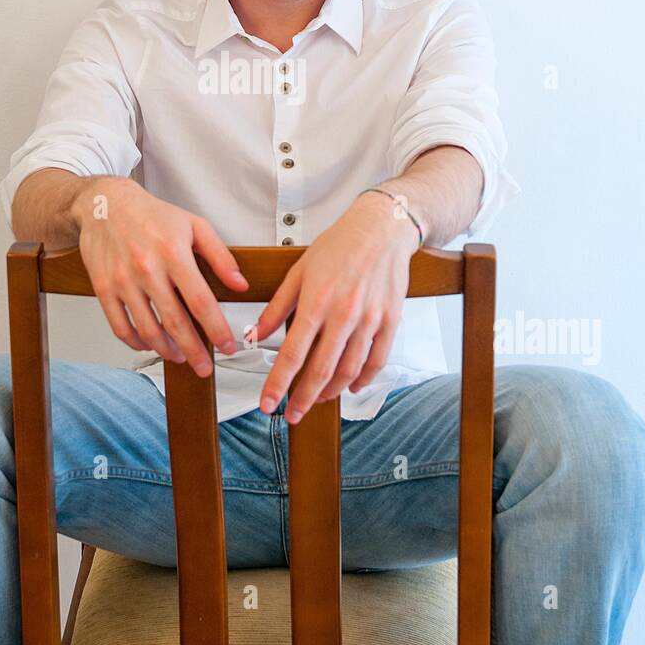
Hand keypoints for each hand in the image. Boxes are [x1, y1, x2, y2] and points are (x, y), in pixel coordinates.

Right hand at [73, 178, 248, 375]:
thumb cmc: (152, 215)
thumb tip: (240, 285)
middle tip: (204, 367)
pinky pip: (120, 327)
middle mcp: (147, 268)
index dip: (217, 329)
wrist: (105, 204)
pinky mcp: (103, 288)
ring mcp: (122, 281)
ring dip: (166, 351)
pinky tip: (149, 345)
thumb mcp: (194, 225)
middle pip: (175, 323)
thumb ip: (220, 256)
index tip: (228, 346)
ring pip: (147, 330)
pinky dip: (136, 343)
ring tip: (179, 356)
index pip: (201, 301)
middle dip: (194, 351)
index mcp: (173, 252)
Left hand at [253, 193, 418, 421]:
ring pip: (349, 370)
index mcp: (316, 301)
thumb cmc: (338, 246)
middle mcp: (344, 314)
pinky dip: (363, 379)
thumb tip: (254, 336)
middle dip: (304, 398)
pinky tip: (351, 387)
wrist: (381, 229)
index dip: (278, 383)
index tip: (267, 404)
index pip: (293, 353)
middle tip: (292, 415)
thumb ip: (276, 307)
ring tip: (317, 400)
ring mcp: (370, 319)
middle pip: (321, 370)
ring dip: (331, 392)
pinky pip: (377, 360)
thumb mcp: (298, 271)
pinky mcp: (390, 320)